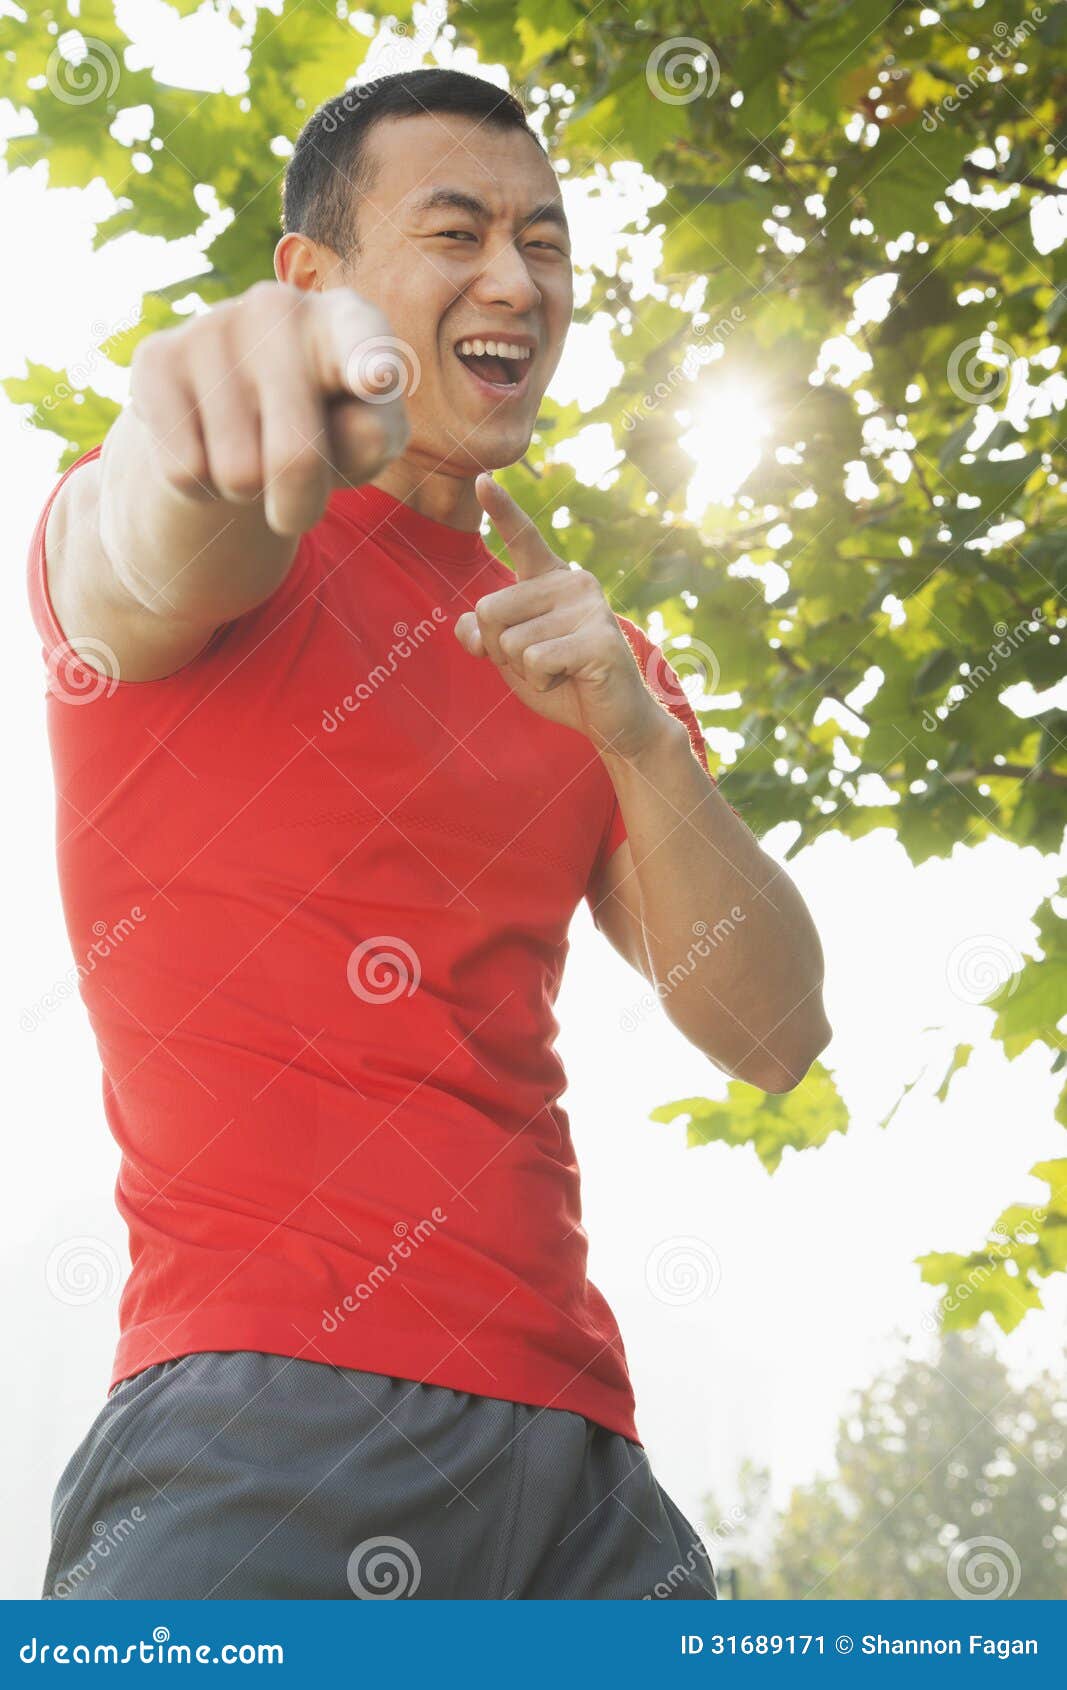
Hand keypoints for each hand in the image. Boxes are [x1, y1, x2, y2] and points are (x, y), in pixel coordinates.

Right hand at [129, 281, 409, 535]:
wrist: (237, 414)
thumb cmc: (326, 427)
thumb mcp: (366, 440)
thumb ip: (376, 436)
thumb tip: (355, 429)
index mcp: (346, 323)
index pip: (362, 340)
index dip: (370, 362)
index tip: (377, 378)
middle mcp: (279, 307)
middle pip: (296, 459)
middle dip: (300, 505)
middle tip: (299, 493)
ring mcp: (212, 326)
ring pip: (236, 476)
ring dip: (247, 492)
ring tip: (252, 450)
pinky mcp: (156, 357)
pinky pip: (184, 472)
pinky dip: (202, 488)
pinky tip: (209, 446)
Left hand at [454, 474, 669, 759]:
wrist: (614, 720)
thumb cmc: (563, 682)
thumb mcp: (513, 658)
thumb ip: (487, 636)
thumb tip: (469, 626)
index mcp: (554, 580)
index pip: (524, 539)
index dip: (502, 509)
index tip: (480, 478)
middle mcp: (574, 582)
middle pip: (489, 609)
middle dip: (501, 649)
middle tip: (541, 662)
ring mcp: (589, 607)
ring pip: (510, 641)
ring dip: (524, 670)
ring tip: (560, 671)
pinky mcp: (598, 638)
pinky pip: (534, 659)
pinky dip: (541, 680)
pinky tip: (570, 679)